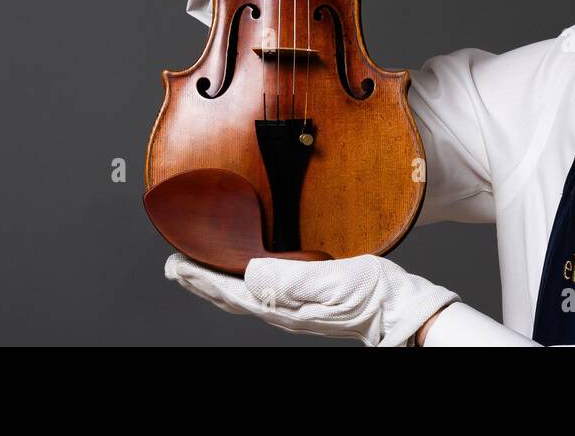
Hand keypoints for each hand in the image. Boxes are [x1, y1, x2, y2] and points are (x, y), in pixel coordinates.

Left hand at [165, 251, 458, 346]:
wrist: (401, 311)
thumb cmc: (374, 295)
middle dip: (199, 280)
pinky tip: (244, 275)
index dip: (199, 276)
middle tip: (173, 266)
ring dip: (216, 282)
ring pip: (242, 295)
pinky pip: (262, 293)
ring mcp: (293, 310)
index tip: (174, 262)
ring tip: (197, 270)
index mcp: (282, 306)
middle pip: (229, 296)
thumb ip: (292, 280)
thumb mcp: (334, 281)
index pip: (229, 290)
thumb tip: (250, 274)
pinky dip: (240, 282)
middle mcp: (282, 310)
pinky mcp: (306, 303)